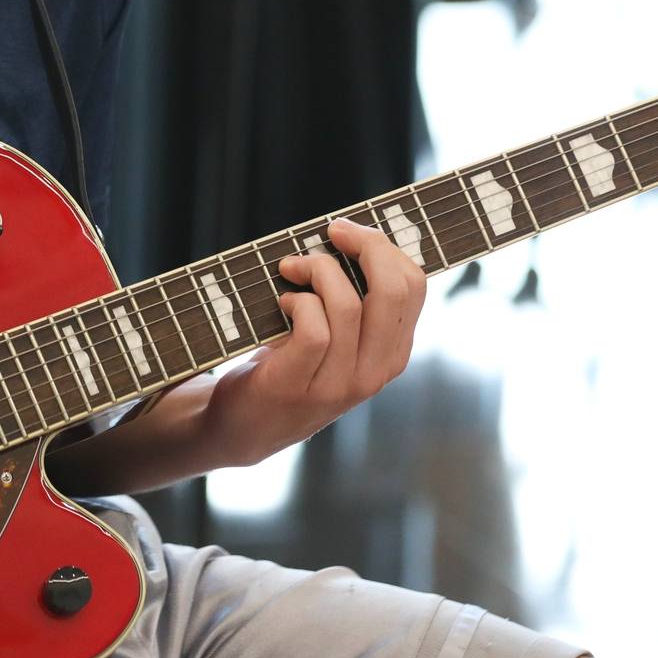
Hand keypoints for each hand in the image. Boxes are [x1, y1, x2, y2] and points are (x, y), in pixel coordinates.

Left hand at [198, 218, 425, 467]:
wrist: (244, 426)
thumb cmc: (290, 365)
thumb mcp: (337, 339)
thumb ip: (354, 300)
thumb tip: (352, 234)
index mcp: (392, 354)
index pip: (413, 287)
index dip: (384, 247)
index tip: (348, 231)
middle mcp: (375, 372)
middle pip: (392, 291)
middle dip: (365, 246)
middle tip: (332, 232)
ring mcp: (339, 385)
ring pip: (347, 305)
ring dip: (317, 270)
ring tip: (292, 270)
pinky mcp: (300, 385)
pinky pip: (313, 328)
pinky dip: (298, 302)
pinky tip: (284, 303)